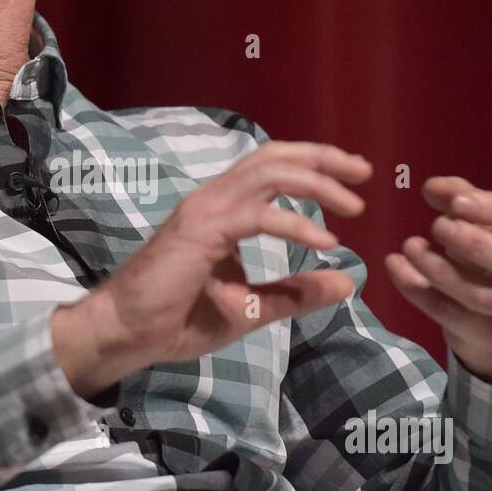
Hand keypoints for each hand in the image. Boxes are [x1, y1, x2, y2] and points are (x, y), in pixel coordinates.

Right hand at [52, 142, 371, 397]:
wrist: (127, 333)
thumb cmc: (177, 319)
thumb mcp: (251, 306)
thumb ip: (295, 292)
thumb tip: (347, 281)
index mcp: (223, 210)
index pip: (272, 169)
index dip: (315, 164)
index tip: (355, 179)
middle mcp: (214, 199)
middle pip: (274, 157)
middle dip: (323, 159)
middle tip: (364, 173)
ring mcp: (205, 210)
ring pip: (268, 174)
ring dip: (316, 183)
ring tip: (353, 205)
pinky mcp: (201, 231)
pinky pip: (257, 215)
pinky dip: (295, 223)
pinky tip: (324, 241)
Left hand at [384, 176, 491, 388]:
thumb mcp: (484, 224)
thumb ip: (461, 199)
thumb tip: (432, 187)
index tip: (456, 202)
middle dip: (478, 244)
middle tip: (439, 225)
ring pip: (484, 296)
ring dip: (442, 271)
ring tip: (410, 246)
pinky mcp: (488, 337)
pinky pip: (453, 316)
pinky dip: (421, 293)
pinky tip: (396, 267)